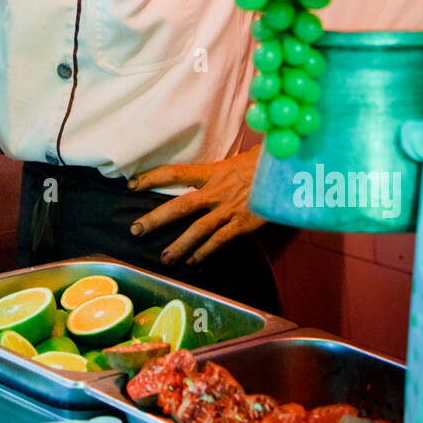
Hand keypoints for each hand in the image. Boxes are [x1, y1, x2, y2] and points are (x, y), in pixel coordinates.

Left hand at [127, 147, 264, 267]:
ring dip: (179, 245)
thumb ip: (221, 170)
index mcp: (213, 171)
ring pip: (198, 229)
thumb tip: (210, 172)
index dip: (152, 177)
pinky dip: (205, 252)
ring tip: (164, 258)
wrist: (290, 171)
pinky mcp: (243, 224)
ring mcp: (229, 209)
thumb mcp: (238, 160)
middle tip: (136, 230)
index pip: (176, 173)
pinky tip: (193, 261)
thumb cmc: (264, 164)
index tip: (132, 184)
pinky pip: (220, 241)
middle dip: (156, 218)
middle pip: (180, 205)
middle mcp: (217, 191)